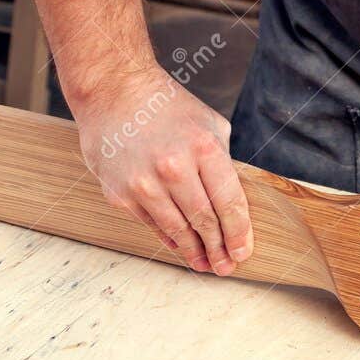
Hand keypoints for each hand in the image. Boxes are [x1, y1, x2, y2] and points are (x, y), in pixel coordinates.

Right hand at [75, 68, 252, 275]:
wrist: (115, 93)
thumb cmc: (169, 108)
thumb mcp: (210, 125)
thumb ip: (223, 162)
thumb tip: (234, 202)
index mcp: (203, 147)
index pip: (229, 201)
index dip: (239, 233)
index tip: (244, 252)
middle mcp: (174, 167)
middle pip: (205, 220)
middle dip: (220, 248)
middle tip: (228, 266)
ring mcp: (144, 183)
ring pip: (178, 229)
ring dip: (196, 251)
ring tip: (208, 265)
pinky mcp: (120, 194)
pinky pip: (152, 224)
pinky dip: (170, 238)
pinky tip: (182, 247)